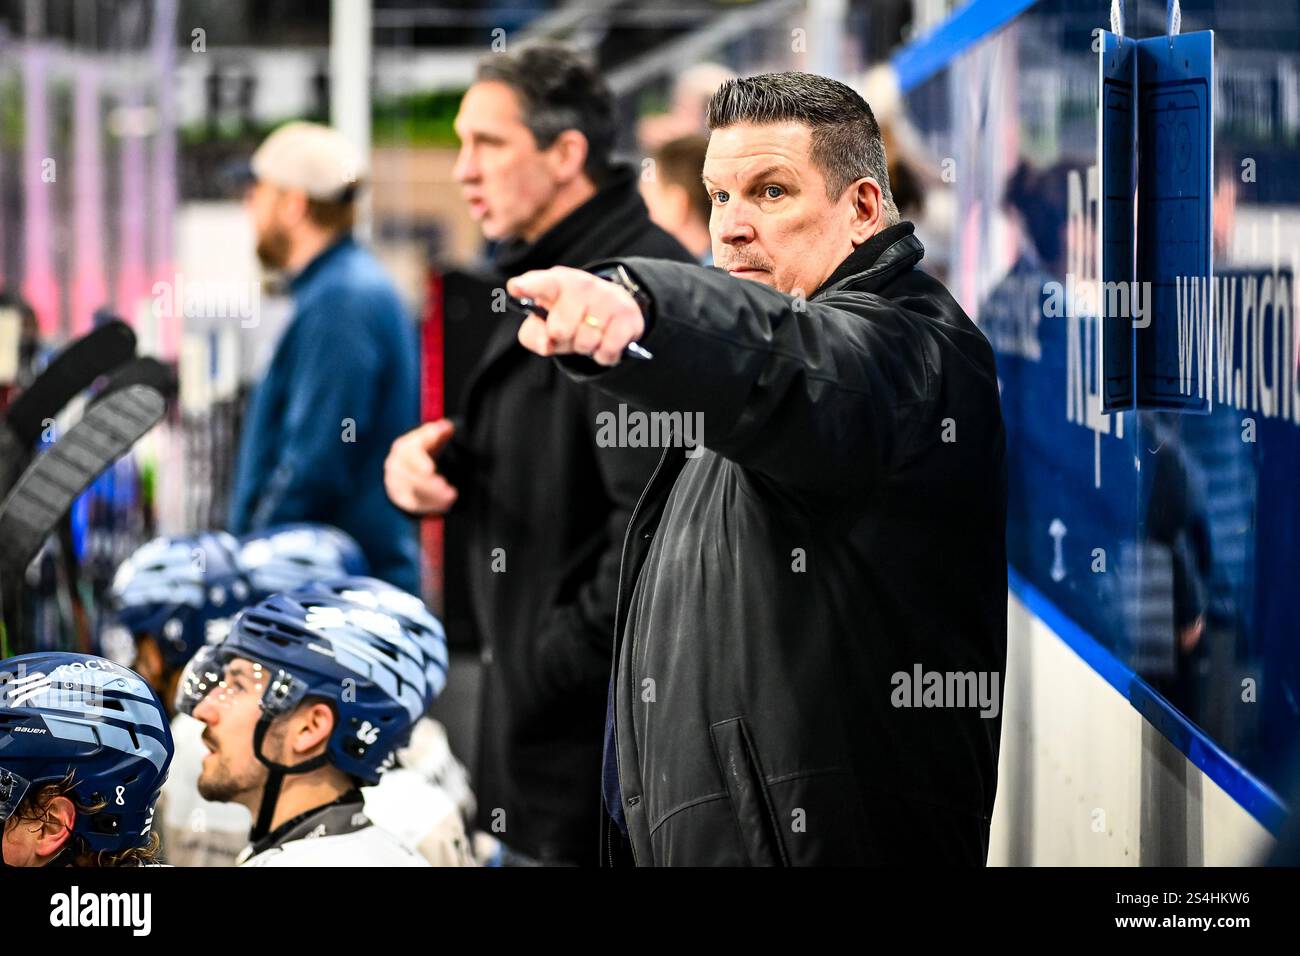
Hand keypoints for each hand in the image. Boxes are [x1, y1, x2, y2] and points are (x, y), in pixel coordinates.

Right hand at [384, 419, 458, 514]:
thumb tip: (447, 427)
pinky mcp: (402, 498)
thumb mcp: (429, 438)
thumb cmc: (421, 450)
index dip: (419, 461)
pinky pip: (415, 504)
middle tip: (445, 486)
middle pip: (410, 476)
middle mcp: (396, 465)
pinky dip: (431, 505)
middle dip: (428, 483)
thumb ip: (438, 432)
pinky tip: (446, 504)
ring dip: (433, 496)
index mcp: (403, 447)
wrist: (403, 466)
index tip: (430, 469)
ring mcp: (396, 483)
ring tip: (451, 496)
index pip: (408, 453)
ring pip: (413, 492)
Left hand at [508, 266, 644, 365]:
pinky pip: (607, 350)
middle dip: (564, 339)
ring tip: (590, 334)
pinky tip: (605, 342)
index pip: (540, 283)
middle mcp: (581, 283)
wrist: (613, 308)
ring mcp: (606, 296)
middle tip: (572, 330)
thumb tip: (547, 345)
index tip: (515, 288)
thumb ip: (534, 335)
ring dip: (585, 348)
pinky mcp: (627, 313)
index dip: (527, 287)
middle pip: (559, 331)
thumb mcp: (546, 324)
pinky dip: (604, 355)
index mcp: (555, 282)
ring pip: (585, 342)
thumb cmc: (570, 317)